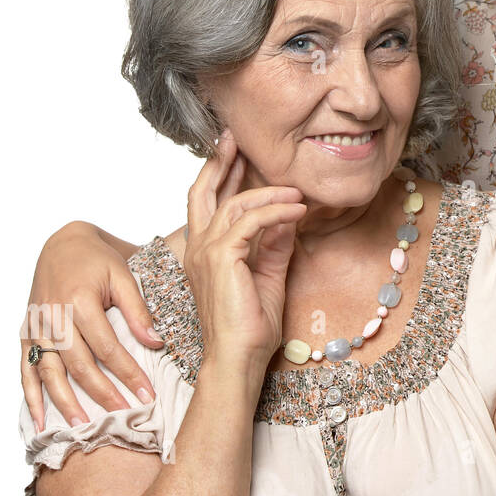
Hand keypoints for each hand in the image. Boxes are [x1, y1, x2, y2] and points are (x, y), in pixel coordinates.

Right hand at [20, 222, 160, 433]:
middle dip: (103, 392)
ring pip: (49, 371)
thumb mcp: (124, 275)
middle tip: (125, 414)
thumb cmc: (98, 259)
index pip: (107, 347)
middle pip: (79, 364)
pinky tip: (37, 418)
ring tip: (83, 426)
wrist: (63, 243)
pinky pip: (26, 368)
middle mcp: (53, 316)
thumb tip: (156, 343)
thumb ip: (138, 310)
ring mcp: (36, 326)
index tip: (147, 394)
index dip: (128, 372)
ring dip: (64, 402)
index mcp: (79, 301)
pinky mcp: (26, 332)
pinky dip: (30, 395)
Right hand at [183, 131, 305, 369]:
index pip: (207, 203)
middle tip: (236, 138)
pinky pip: (252, 221)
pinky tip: (298, 211)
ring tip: (297, 191)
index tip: (237, 153)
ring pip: (235, 204)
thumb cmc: (251, 324)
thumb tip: (287, 216)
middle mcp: (198, 247)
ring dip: (269, 192)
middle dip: (220, 161)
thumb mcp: (268, 275)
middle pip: (202, 191)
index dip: (220, 175)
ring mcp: (206, 252)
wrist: (240, 357)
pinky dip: (277, 211)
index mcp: (204, 251)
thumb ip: (274, 244)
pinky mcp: (222, 257)